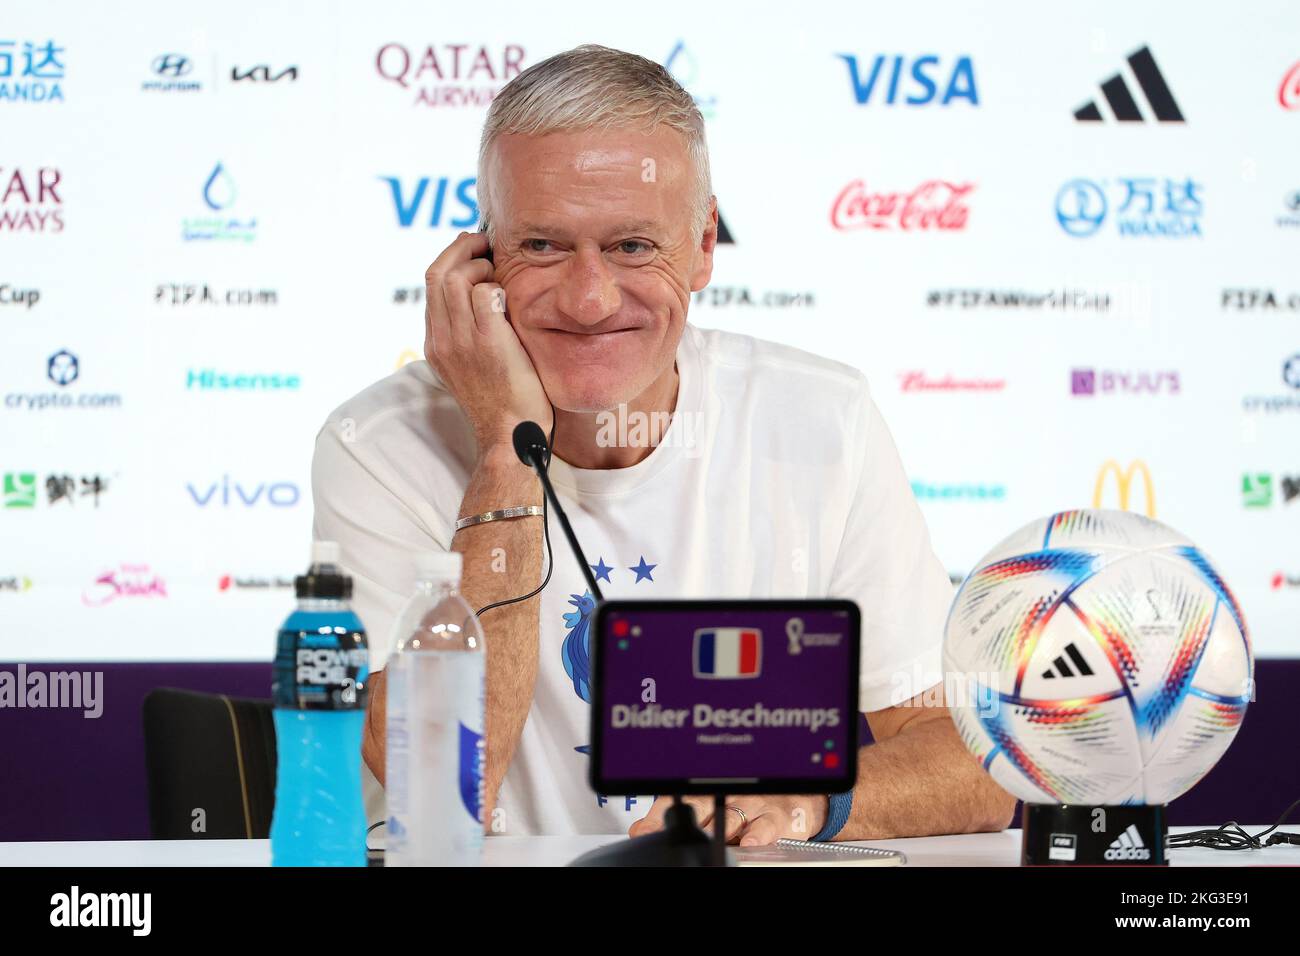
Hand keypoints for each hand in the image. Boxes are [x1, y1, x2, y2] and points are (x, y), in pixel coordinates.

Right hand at [423, 231, 552, 457]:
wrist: (509, 436)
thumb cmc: (502, 403)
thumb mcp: (471, 368)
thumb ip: (468, 336)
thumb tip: (483, 299)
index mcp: (435, 344)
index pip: (430, 284)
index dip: (450, 258)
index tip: (472, 251)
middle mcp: (442, 340)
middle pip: (437, 273)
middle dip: (462, 248)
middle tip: (485, 244)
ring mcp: (462, 341)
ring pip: (457, 278)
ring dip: (482, 265)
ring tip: (500, 271)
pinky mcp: (488, 343)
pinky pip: (486, 294)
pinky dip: (498, 287)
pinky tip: (510, 299)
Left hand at [629, 794, 829, 845]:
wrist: (794, 795)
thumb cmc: (746, 800)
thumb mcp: (712, 806)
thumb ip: (676, 815)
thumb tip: (640, 831)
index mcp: (706, 788)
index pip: (677, 798)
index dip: (658, 815)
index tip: (643, 831)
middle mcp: (728, 791)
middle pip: (701, 803)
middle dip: (685, 818)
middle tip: (672, 830)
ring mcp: (753, 802)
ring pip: (733, 814)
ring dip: (719, 826)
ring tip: (706, 836)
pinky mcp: (778, 814)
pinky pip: (767, 824)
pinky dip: (758, 832)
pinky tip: (749, 841)